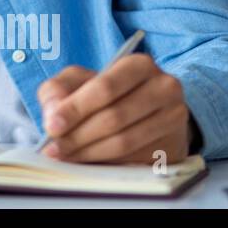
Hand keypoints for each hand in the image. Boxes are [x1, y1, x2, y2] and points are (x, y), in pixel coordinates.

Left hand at [36, 54, 190, 164]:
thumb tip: (54, 116)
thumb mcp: (78, 81)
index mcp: (140, 65)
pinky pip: (136, 160)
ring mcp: (174, 120)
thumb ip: (59, 90)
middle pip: (115, 118)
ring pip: (125, 142)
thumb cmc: (104, 94)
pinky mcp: (175, 147)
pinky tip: (87, 162)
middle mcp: (164, 89)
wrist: (145, 112)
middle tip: (53, 147)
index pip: (105, 88)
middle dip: (78, 135)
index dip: (76, 109)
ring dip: (89, 153)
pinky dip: (107, 163)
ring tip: (64, 156)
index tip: (52, 127)